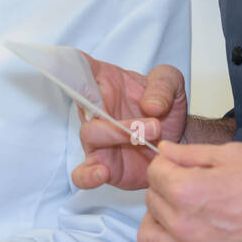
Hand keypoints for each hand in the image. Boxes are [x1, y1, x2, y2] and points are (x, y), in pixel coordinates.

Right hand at [70, 52, 187, 191]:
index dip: (68, 65)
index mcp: (106, 82)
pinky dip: (88, 175)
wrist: (178, 139)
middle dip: (118, 113)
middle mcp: (96, 110)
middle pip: (86, 105)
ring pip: (89, 136)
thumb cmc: (166, 106)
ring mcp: (97, 138)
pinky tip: (102, 173)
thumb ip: (162, 86)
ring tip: (145, 142)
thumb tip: (149, 105)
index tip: (63, 67)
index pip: (80, 67)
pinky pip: (83, 174)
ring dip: (117, 137)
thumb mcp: (172, 83)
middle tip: (154, 125)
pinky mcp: (103, 164)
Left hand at [139, 140, 241, 241]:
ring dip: (159, 220)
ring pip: (149, 235)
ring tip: (179, 212)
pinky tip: (180, 240)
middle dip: (165, 188)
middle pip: (151, 200)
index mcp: (187, 191)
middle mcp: (183, 224)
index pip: (154, 172)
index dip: (167, 163)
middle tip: (188, 185)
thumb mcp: (232, 155)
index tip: (178, 165)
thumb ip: (191, 153)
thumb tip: (166, 150)